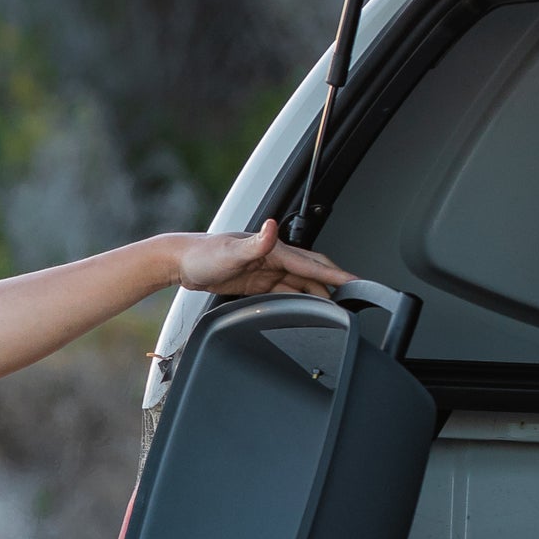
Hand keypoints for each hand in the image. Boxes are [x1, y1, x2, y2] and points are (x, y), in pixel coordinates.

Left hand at [170, 218, 354, 298]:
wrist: (182, 262)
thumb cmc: (203, 254)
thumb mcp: (230, 250)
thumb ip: (254, 242)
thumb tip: (272, 227)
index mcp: (273, 249)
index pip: (311, 263)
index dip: (335, 274)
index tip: (356, 282)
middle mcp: (274, 258)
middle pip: (313, 273)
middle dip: (335, 283)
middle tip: (356, 296)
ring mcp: (268, 271)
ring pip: (302, 284)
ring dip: (319, 295)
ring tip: (337, 309)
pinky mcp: (259, 283)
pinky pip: (286, 293)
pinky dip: (299, 301)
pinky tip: (307, 311)